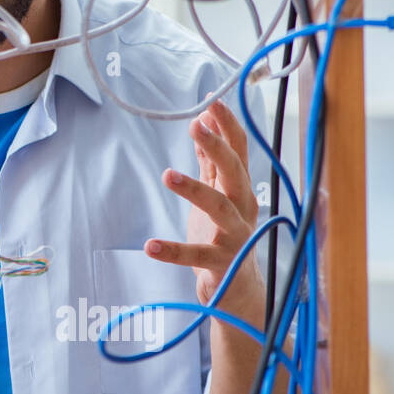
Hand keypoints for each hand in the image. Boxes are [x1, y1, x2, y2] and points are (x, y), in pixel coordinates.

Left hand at [144, 95, 263, 315]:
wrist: (236, 290)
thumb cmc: (223, 237)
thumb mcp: (216, 195)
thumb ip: (210, 162)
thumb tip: (203, 121)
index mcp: (240, 190)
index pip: (239, 152)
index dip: (228, 126)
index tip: (213, 102)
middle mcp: (243, 209)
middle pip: (235, 172)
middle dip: (218, 147)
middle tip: (195, 126)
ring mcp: (234, 237)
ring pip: (219, 207)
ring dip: (194, 189)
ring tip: (167, 175)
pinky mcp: (220, 264)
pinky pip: (196, 256)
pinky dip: (172, 251)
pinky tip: (149, 246)